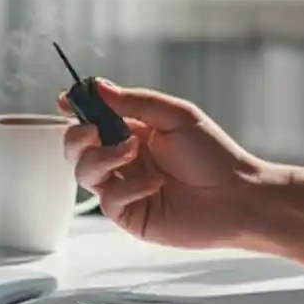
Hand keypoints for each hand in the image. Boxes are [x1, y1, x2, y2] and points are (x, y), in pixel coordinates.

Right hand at [58, 80, 263, 248]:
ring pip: (83, 173)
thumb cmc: (213, 156)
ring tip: (133, 152)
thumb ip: (134, 102)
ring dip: (103, 158)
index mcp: (131, 133)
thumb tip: (97, 87)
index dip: (75, 110)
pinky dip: (129, 188)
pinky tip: (155, 185)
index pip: (91, 120)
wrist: (237, 197)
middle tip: (96, 130)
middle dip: (78, 136)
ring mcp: (123, 189)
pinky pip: (109, 200)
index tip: (66, 101)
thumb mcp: (175, 116)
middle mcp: (122, 161)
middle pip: (76, 148)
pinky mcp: (129, 216)